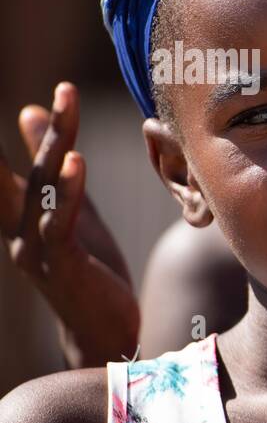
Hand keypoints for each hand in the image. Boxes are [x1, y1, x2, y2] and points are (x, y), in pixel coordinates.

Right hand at [0, 82, 139, 367]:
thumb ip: (53, 170)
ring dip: (54, 147)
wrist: (102, 333)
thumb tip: (32, 113)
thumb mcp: (69, 213)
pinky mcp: (60, 263)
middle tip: (63, 88)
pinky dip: (68, 190)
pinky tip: (76, 161)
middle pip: (25, 169)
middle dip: (43, 129)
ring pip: (43, 189)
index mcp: (21, 216)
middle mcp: (20, 229)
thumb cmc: (86, 269)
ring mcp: (36, 248)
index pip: (4, 168)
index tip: (28, 102)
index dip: (12, 139)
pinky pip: (59, 221)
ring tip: (64, 109)